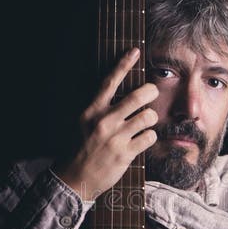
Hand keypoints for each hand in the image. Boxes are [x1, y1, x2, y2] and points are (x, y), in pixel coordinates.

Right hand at [53, 47, 158, 199]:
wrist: (76, 177)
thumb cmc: (82, 147)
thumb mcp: (84, 122)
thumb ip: (101, 107)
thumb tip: (121, 91)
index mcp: (92, 111)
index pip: (109, 81)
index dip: (123, 64)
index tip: (135, 51)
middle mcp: (104, 121)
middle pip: (138, 96)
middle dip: (150, 91)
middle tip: (152, 92)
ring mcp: (116, 138)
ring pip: (148, 116)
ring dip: (152, 118)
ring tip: (146, 123)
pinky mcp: (126, 153)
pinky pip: (150, 137)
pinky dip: (150, 137)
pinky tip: (143, 139)